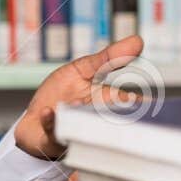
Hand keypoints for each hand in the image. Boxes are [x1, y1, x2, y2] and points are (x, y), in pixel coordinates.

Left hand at [12, 35, 145, 159]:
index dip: (139, 104)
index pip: (130, 105)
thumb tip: (137, 40)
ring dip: (82, 116)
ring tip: (77, 104)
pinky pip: (53, 132)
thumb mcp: (82, 70)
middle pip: (113, 123)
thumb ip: (107, 58)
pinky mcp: (53, 139)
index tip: (147, 101)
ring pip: (85, 130)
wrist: (33, 121)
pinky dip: (50, 121)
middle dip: (116, 116)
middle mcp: (95, 123)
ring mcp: (74, 132)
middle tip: (119, 105)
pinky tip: (48, 112)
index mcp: (108, 105)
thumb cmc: (61, 96)